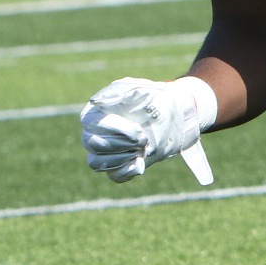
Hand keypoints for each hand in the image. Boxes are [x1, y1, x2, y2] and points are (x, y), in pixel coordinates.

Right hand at [79, 77, 210, 181]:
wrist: (175, 114)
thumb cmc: (153, 98)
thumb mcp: (137, 89)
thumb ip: (115, 92)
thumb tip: (94, 101)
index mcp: (95, 113)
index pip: (90, 124)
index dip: (115, 129)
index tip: (138, 130)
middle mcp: (95, 132)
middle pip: (93, 144)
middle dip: (122, 143)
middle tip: (143, 139)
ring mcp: (106, 151)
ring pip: (97, 163)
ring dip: (123, 157)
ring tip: (143, 148)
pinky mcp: (119, 165)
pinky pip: (114, 176)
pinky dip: (127, 171)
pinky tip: (141, 162)